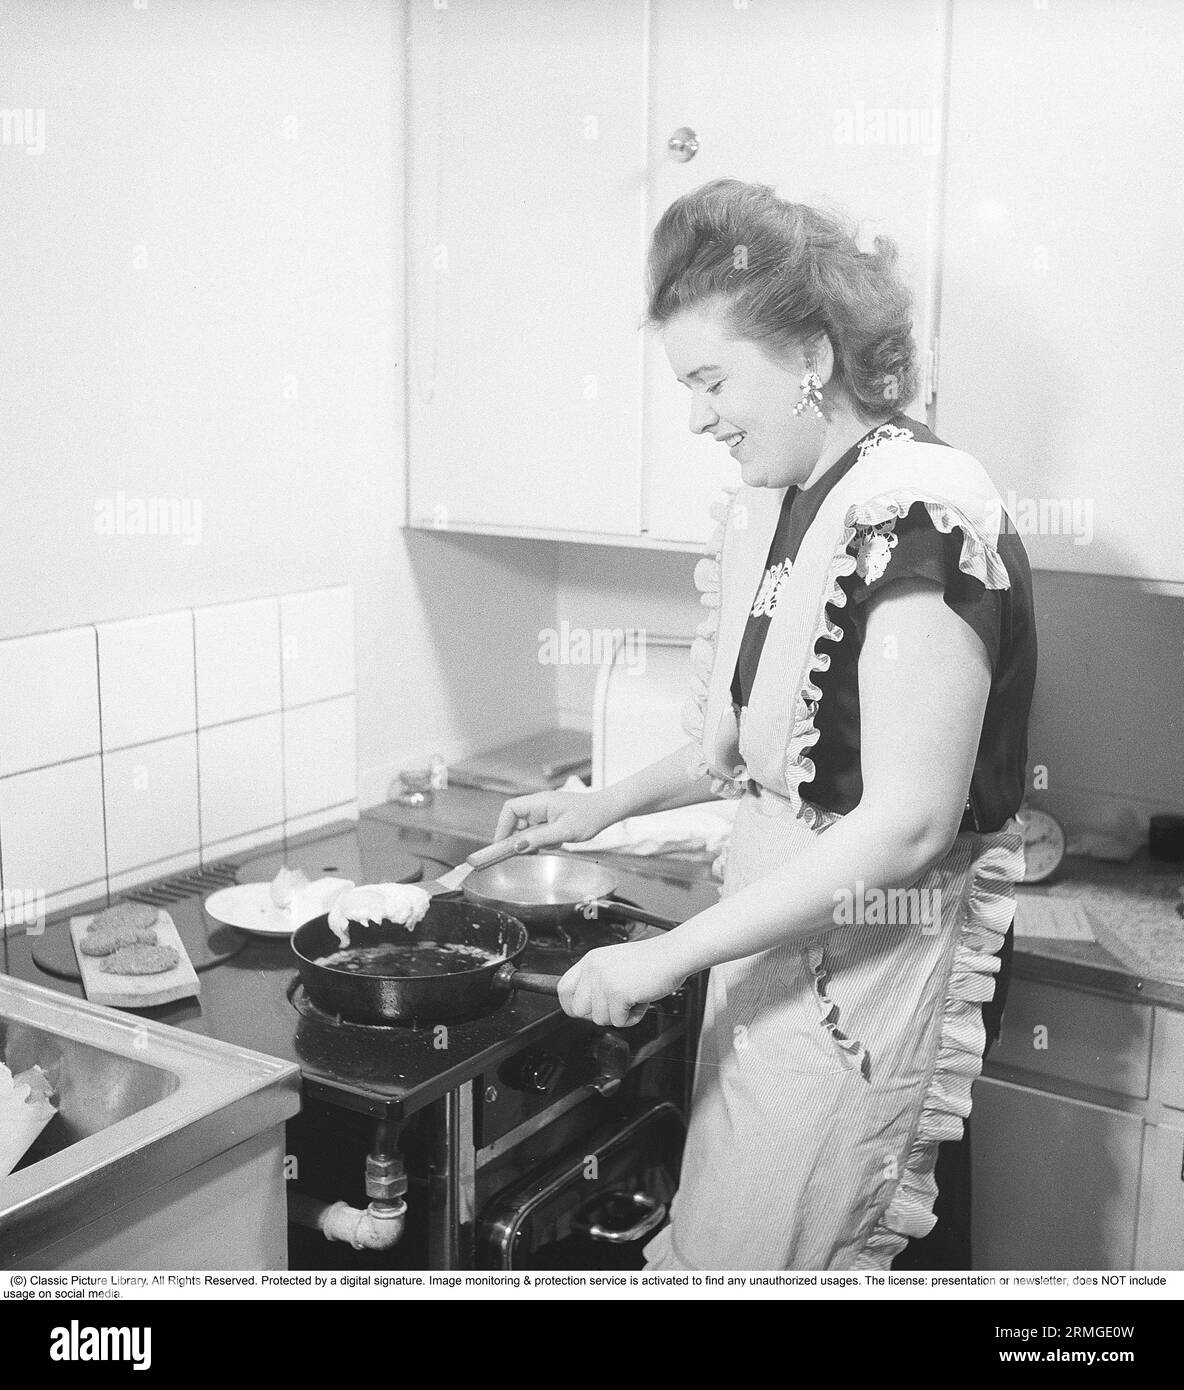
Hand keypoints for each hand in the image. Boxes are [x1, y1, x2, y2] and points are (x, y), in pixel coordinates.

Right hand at [493, 788, 615, 850]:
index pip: (510, 809)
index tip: (502, 844)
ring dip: (534, 840)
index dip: (502, 826)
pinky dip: (543, 840)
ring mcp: (544, 812)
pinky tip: (557, 841)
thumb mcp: (563, 831)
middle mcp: (539, 805)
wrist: (605, 812)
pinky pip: (537, 831)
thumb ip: (539, 838)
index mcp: (540, 802)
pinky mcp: (550, 819)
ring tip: (552, 843)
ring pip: (526, 829)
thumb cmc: (588, 816)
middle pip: (515, 821)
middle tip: (526, 851)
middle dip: (519, 837)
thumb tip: (517, 846)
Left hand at [557, 939, 689, 1028]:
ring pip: (599, 1019)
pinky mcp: (617, 993)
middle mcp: (594, 969)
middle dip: (599, 1013)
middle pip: (579, 1010)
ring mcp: (604, 981)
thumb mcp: (614, 963)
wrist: (673, 955)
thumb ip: (598, 980)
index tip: (583, 1012)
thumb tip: (586, 1006)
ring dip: (620, 1015)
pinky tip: (641, 1000)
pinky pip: (618, 1021)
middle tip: (618, 1004)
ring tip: (634, 997)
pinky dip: (633, 1017)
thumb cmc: (651, 961)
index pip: (564, 988)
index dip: (571, 1005)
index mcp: (591, 960)